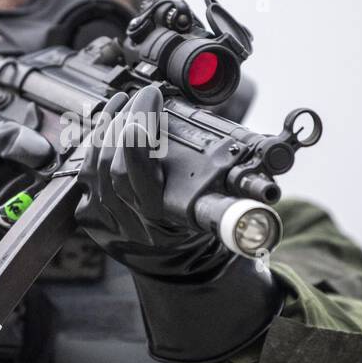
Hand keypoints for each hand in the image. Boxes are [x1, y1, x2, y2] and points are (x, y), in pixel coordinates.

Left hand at [73, 83, 283, 362]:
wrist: (180, 266)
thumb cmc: (206, 233)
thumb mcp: (230, 210)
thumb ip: (246, 185)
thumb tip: (279, 155)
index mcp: (169, 221)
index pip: (140, 174)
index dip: (141, 132)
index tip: (155, 95)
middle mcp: (134, 223)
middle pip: (115, 166)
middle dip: (127, 121)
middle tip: (144, 95)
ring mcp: (109, 221)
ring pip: (94, 169)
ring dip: (105, 129)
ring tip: (122, 102)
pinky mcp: (93, 216)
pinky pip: (82, 176)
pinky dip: (90, 145)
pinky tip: (102, 123)